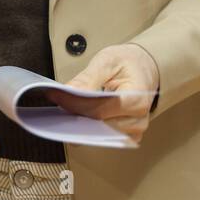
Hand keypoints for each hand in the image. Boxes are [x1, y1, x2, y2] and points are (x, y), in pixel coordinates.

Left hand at [45, 43, 159, 145]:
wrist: (142, 68)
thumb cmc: (127, 64)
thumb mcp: (107, 61)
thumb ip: (88, 78)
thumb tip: (69, 91)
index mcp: (137, 99)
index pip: (102, 108)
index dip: (77, 104)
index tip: (57, 97)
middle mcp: (138, 119)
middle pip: (99, 124)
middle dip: (76, 114)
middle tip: (57, 102)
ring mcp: (133, 130)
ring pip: (98, 134)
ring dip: (79, 122)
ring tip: (65, 108)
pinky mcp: (124, 135)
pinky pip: (101, 137)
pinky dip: (87, 128)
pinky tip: (76, 116)